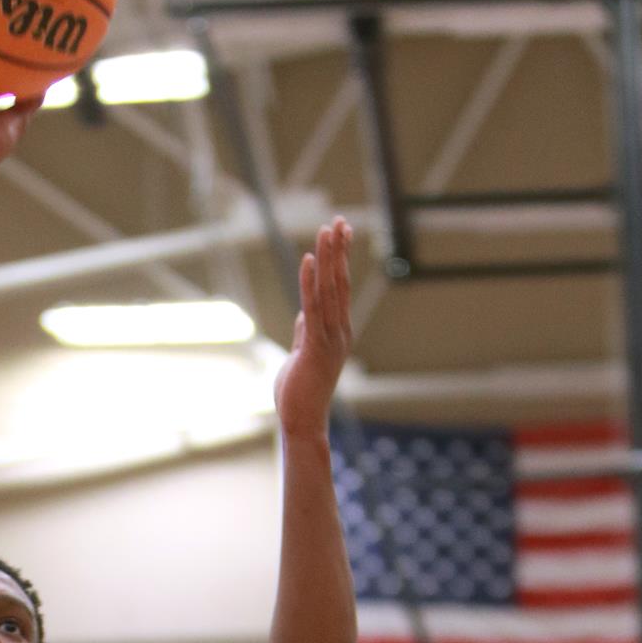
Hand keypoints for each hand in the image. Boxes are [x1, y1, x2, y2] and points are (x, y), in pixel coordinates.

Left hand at [274, 218, 352, 440]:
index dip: (341, 260)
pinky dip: (310, 283)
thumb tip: (304, 313)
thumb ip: (305, 332)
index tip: (340, 233)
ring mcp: (330, 339)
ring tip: (326, 230)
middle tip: (339, 221)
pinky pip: (313, 308)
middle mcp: (339, 331)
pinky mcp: (315, 347)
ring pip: (330, 290)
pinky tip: (309, 260)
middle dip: (339, 251)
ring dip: (329, 259)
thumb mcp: (302, 354)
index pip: (341, 288)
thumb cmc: (300, 392)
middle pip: (340, 283)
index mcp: (337, 332)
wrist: (303, 422)